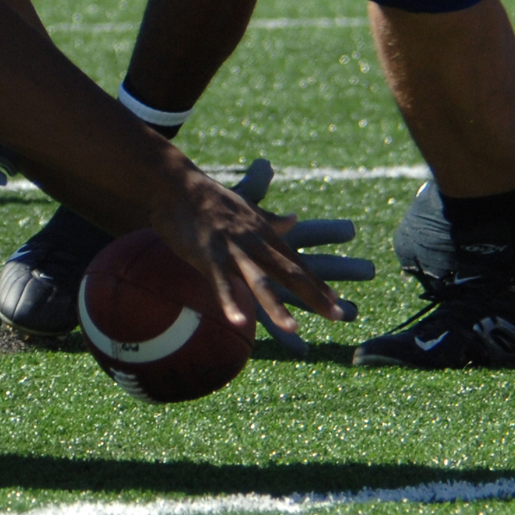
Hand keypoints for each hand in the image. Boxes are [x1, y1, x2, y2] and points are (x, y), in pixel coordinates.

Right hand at [150, 157, 374, 345]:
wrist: (174, 186)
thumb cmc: (209, 198)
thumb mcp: (248, 207)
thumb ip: (272, 218)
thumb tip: (295, 219)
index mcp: (265, 233)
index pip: (298, 263)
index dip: (319, 284)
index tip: (338, 303)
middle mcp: (255, 242)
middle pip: (290, 273)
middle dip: (315, 295)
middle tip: (340, 316)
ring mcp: (232, 249)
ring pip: (259, 281)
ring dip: (276, 306)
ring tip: (294, 327)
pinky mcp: (207, 254)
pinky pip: (220, 283)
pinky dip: (229, 301)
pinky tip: (239, 322)